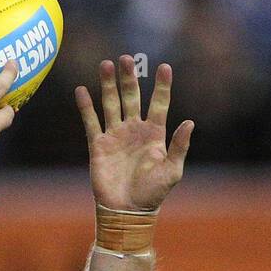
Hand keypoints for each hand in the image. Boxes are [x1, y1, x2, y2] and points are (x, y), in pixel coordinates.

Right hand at [76, 57, 193, 210]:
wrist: (127, 211)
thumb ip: (179, 146)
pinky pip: (91, 122)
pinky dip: (86, 106)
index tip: (165, 67)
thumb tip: (190, 122)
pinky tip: (81, 90)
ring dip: (108, 84)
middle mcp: (134, 130)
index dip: (162, 86)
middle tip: (126, 59)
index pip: (159, 103)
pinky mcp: (99, 145)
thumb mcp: (172, 171)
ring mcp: (116, 136)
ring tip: (106, 64)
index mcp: (154, 134)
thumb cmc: (152, 194)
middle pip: (132, 97)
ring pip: (111, 103)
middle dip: (129, 78)